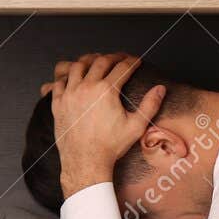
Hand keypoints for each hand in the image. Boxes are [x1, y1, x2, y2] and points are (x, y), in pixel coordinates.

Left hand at [40, 53, 164, 195]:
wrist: (85, 161)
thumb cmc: (110, 146)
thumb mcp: (136, 126)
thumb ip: (150, 105)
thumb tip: (160, 89)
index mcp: (107, 91)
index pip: (122, 67)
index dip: (132, 61)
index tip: (136, 61)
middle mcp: (87, 87)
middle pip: (100, 61)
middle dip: (112, 57)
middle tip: (119, 58)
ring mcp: (70, 93)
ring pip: (77, 66)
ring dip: (88, 60)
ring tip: (95, 60)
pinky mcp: (57, 102)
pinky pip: (59, 80)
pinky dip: (66, 74)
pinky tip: (72, 76)